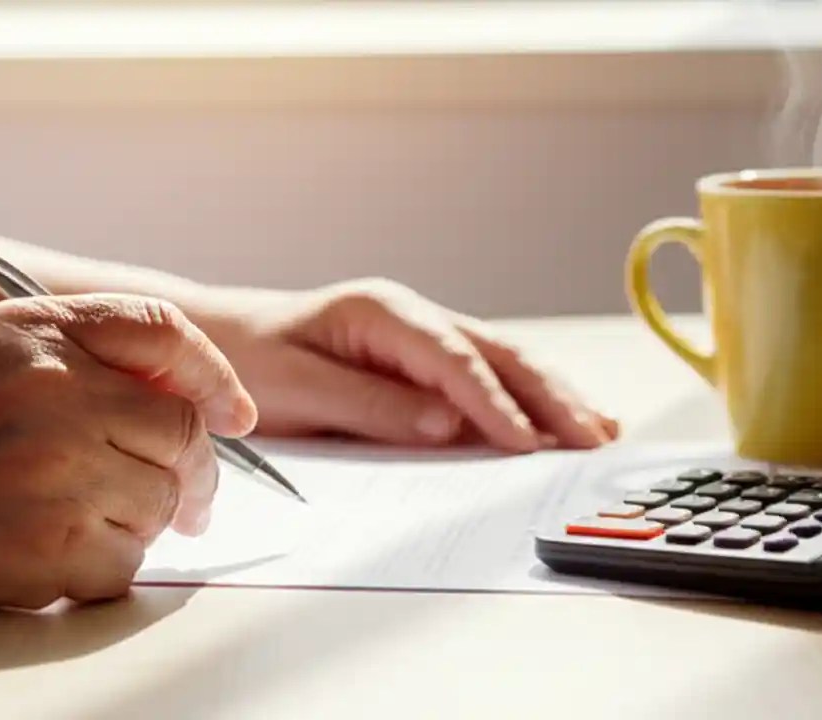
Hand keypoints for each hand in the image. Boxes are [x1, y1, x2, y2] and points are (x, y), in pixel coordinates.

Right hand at [0, 294, 253, 629]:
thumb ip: (85, 358)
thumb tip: (191, 399)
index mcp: (39, 331)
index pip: (165, 332)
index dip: (213, 375)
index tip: (236, 415)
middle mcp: (58, 388)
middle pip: (183, 432)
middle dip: (195, 473)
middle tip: (189, 501)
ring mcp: (60, 466)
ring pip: (164, 502)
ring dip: (140, 522)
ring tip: (81, 522)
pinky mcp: (54, 542)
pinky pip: (130, 561)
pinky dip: (107, 568)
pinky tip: (55, 557)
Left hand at [195, 278, 618, 451]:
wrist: (220, 340)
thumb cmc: (249, 362)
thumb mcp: (297, 389)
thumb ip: (370, 405)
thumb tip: (446, 425)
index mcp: (381, 312)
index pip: (452, 360)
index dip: (494, 403)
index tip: (527, 444)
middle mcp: (412, 316)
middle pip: (498, 354)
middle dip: (550, 397)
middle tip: (594, 439)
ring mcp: (422, 334)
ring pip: (504, 362)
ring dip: (553, 396)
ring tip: (601, 430)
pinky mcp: (422, 360)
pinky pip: (486, 377)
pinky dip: (526, 400)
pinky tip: (559, 421)